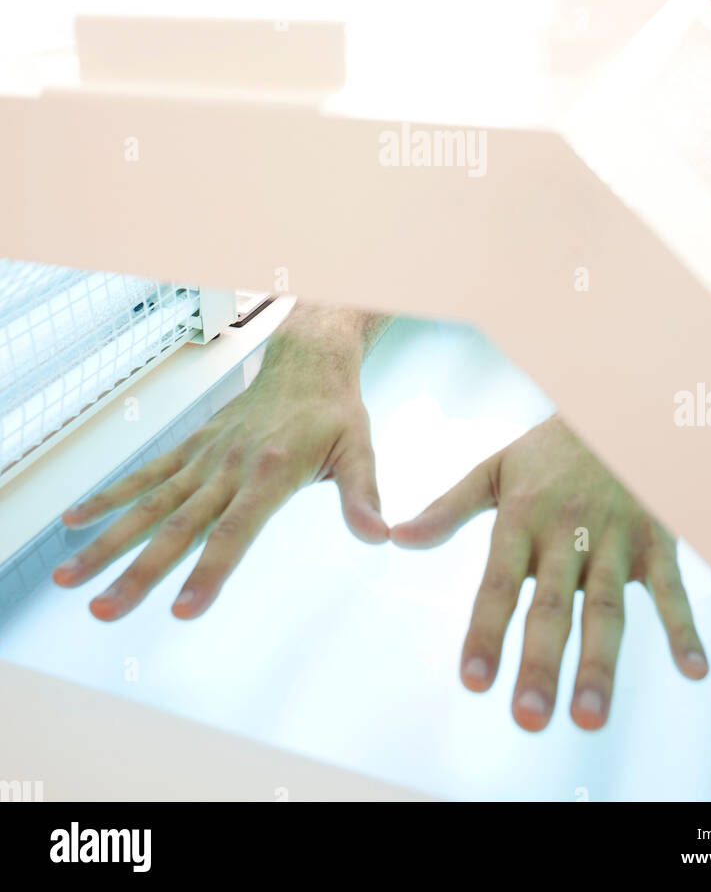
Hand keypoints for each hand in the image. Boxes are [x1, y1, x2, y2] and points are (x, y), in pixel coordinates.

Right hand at [52, 324, 386, 620]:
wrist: (306, 360)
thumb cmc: (334, 411)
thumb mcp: (359, 449)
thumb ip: (363, 495)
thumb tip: (379, 536)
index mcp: (270, 472)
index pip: (235, 530)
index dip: (209, 571)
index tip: (182, 610)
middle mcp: (228, 466)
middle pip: (178, 526)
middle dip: (138, 571)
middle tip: (102, 608)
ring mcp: (203, 457)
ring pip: (149, 505)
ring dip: (107, 541)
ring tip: (70, 577)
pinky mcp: (191, 448)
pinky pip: (145, 476)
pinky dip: (109, 498)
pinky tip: (75, 522)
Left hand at [390, 414, 707, 730]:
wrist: (621, 408)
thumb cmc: (551, 450)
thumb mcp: (495, 468)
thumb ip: (449, 508)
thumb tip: (397, 537)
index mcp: (523, 517)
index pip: (499, 583)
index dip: (485, 631)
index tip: (473, 681)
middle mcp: (568, 533)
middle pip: (552, 607)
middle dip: (540, 664)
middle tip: (528, 719)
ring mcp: (615, 539)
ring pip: (606, 609)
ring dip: (600, 665)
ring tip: (589, 717)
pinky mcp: (656, 541)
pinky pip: (671, 588)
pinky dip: (683, 628)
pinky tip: (691, 670)